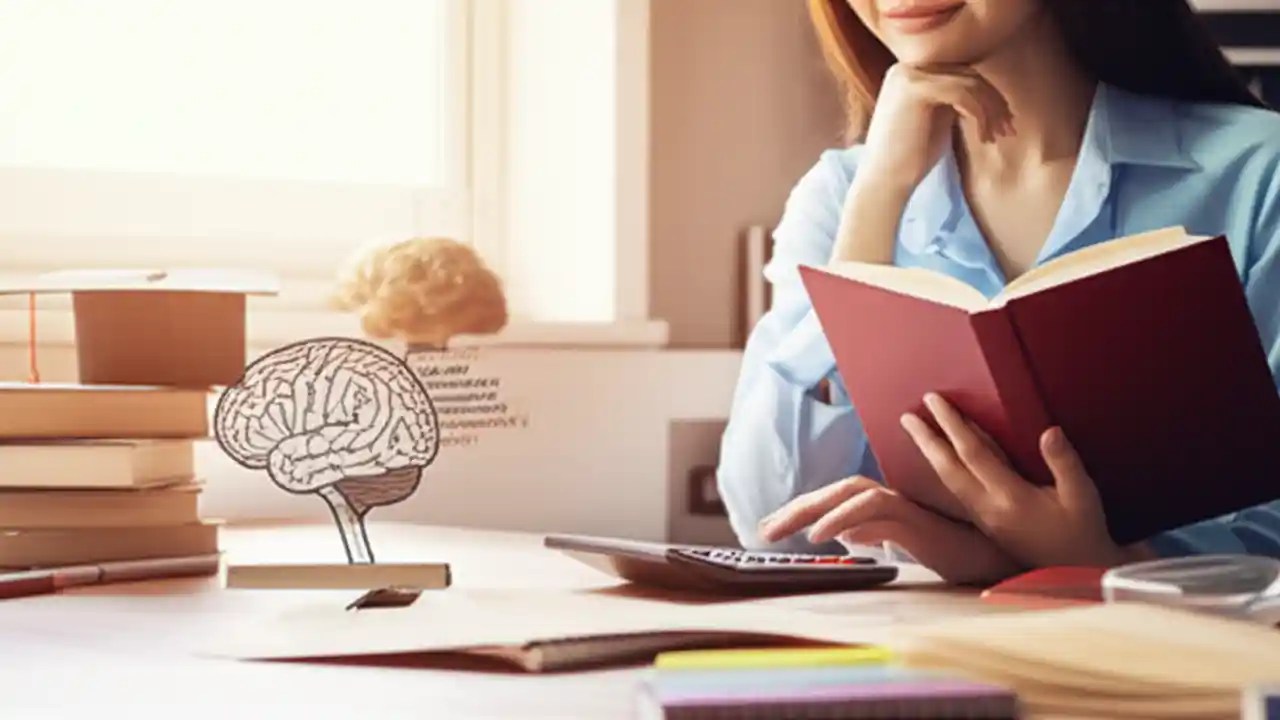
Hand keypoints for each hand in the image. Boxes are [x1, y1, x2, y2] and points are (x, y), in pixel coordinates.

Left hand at [757, 476, 1023, 585]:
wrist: (993, 557)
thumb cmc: (948, 550)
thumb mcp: (898, 545)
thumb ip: (871, 536)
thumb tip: (842, 536)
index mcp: (880, 504)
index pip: (831, 501)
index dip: (799, 509)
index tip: (768, 527)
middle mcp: (887, 498)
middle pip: (833, 492)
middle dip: (794, 508)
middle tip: (761, 530)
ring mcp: (901, 506)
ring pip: (848, 496)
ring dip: (811, 511)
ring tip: (781, 532)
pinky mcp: (913, 519)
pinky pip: (873, 513)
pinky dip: (845, 520)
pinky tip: (823, 536)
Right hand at [829, 64, 1011, 263]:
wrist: (885, 182)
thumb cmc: (912, 159)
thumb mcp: (937, 119)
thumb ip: (953, 100)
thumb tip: (986, 91)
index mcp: (911, 72)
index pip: (960, 72)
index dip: (987, 95)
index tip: (1004, 120)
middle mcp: (908, 67)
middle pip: (967, 73)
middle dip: (994, 102)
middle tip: (1008, 128)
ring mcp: (909, 75)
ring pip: (969, 82)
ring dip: (991, 111)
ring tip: (998, 135)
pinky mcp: (915, 89)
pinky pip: (963, 93)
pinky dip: (980, 115)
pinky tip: (983, 137)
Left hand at [900, 393, 1148, 568]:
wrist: (1077, 572)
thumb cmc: (1083, 530)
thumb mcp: (1083, 495)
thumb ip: (1064, 462)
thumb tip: (1049, 432)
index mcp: (1010, 498)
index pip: (973, 453)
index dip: (953, 425)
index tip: (935, 401)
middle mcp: (989, 507)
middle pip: (949, 468)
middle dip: (927, 439)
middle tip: (906, 416)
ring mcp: (983, 517)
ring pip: (949, 480)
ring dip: (930, 453)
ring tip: (915, 431)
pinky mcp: (985, 522)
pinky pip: (957, 488)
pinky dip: (945, 467)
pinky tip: (940, 456)